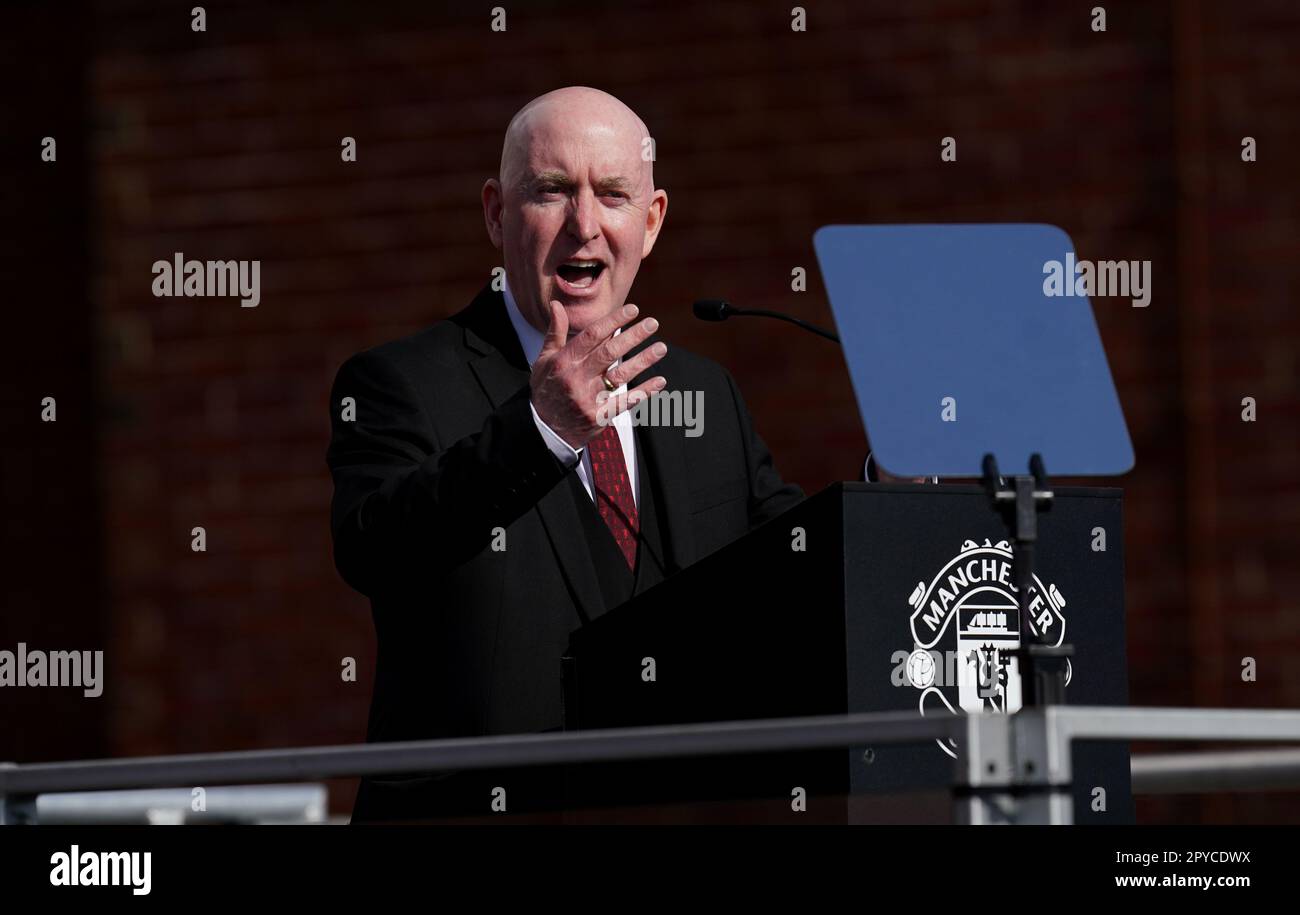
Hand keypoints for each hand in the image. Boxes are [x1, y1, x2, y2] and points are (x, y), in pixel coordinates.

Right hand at [530, 300, 667, 448]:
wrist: (542, 429)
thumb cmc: (546, 390)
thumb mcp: (544, 360)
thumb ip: (555, 332)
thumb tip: (556, 305)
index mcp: (564, 361)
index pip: (592, 335)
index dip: (613, 321)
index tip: (633, 310)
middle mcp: (576, 378)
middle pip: (609, 352)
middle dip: (633, 336)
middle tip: (652, 324)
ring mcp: (588, 398)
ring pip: (620, 375)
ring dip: (643, 360)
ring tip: (661, 348)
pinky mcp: (598, 416)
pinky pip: (625, 401)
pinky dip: (644, 391)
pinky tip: (659, 381)